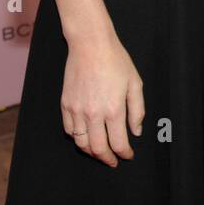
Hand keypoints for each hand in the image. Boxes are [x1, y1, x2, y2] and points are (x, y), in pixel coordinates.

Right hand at [60, 36, 143, 166]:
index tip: (128, 155)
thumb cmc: (115, 60)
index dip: (125, 154)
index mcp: (114, 109)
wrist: (90, 44)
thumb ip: (137, 111)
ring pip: (81, 143)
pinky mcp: (65, 104)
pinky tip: (86, 136)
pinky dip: (77, 138)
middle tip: (114, 160)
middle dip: (107, 159)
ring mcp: (77, 110)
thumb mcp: (135, 83)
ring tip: (100, 151)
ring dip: (91, 151)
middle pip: (98, 149)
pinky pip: (69, 130)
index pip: (118, 144)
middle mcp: (93, 113)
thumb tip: (136, 132)